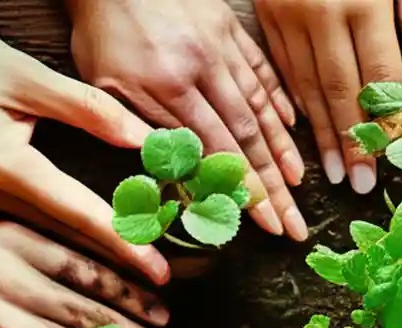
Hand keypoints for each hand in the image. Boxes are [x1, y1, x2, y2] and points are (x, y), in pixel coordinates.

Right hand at [0, 16, 167, 283]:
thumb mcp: (25, 75)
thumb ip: (88, 108)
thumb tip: (144, 137)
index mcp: (2, 167)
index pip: (78, 213)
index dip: (123, 241)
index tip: (159, 270)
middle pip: (64, 240)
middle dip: (114, 266)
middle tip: (162, 287)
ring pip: (45, 240)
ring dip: (89, 262)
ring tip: (136, 284)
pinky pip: (28, 231)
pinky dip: (62, 244)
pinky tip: (89, 259)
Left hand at [68, 0, 307, 241]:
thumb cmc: (101, 29)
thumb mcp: (105, 83)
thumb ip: (141, 127)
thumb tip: (179, 172)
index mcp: (171, 86)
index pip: (219, 151)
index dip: (246, 191)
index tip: (268, 223)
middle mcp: (206, 68)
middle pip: (248, 138)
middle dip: (274, 187)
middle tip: (295, 224)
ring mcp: (223, 47)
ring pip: (261, 106)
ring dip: (282, 150)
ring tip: (299, 184)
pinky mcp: (230, 28)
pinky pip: (263, 69)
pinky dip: (280, 100)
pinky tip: (293, 126)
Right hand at [255, 0, 401, 193]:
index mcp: (363, 2)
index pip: (377, 77)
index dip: (381, 124)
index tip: (382, 164)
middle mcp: (323, 13)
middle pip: (338, 91)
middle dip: (348, 143)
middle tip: (357, 184)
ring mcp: (289, 15)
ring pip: (305, 85)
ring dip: (319, 133)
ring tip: (332, 171)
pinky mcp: (267, 13)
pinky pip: (280, 66)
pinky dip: (294, 101)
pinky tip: (305, 128)